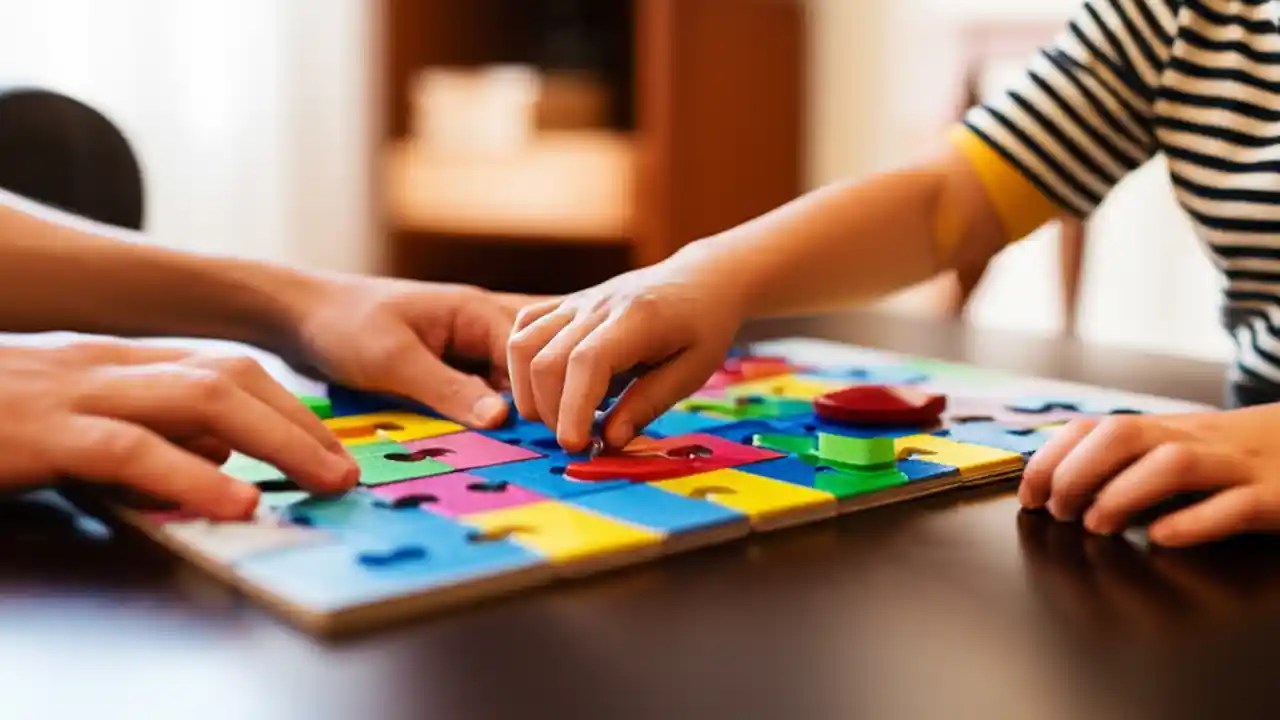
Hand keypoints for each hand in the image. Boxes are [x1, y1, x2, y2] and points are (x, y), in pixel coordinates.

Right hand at [0, 341, 357, 518]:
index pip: (225, 366)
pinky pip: (132, 447)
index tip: (330, 446)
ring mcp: (76, 390)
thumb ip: (149, 432)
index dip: (287, 407)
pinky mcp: (40, 430)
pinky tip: (234, 501)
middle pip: (230, 375)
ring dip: (275, 440)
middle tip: (344, 471)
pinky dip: (191, 474)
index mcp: (119, 360)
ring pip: (201, 396)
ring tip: (321, 483)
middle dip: (299, 423)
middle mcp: (109, 364)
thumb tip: (223, 465)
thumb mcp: (76, 419)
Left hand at [290, 276, 542, 427]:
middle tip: (531, 449)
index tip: (539, 437)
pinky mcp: (443, 370)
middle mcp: (476, 329)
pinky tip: (478, 446)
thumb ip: (448, 388)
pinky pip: (473, 397)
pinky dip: (475, 418)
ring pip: (500, 389)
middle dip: (527, 408)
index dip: (539, 396)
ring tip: (507, 452)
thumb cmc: (342, 326)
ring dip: (499, 417)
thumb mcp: (394, 360)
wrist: (294, 317)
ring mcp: (461, 350)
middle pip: (522, 372)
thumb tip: (502, 420)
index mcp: (474, 312)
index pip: (530, 356)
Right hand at [507, 253, 744, 451]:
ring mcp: (576, 302)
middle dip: (551, 413)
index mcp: (637, 319)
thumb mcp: (692, 371)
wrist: (699, 279)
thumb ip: (648, 404)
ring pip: (523, 345)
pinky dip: (522, 366)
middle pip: (546, 360)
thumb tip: (610, 440)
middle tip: (579, 439)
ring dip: (530, 393)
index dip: (574, 409)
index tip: (578, 445)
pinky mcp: (564, 304)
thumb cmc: (702, 327)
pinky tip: (548, 388)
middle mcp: (598, 305)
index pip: (586, 363)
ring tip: (560, 417)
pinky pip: (523, 329)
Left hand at [1019, 404, 1279, 546]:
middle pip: (1124, 435)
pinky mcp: (1276, 497)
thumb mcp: (1179, 449)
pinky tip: (1162, 538)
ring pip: (1173, 463)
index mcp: (1167, 429)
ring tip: (1096, 524)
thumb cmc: (1236, 458)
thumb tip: (1058, 488)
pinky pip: (1234, 505)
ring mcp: (1237, 466)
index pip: (1096, 427)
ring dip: (1123, 492)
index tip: (1029, 494)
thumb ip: (1128, 464)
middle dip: (1077, 472)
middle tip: (1059, 512)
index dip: (1053, 457)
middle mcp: (1195, 440)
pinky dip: (1194, 522)